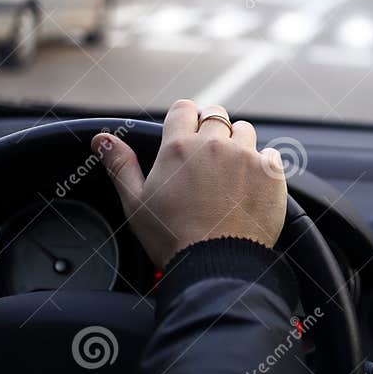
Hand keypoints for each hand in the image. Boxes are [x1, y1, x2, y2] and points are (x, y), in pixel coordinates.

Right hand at [91, 100, 286, 267]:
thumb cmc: (172, 237)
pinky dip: (262, 165)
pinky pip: (270, 154)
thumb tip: (102, 140)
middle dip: (211, 129)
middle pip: (216, 115)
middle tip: (206, 159)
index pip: (183, 108)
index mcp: (179, 147)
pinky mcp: (270, 172)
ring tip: (229, 174)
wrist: (216, 265)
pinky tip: (250, 187)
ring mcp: (245, 156)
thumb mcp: (136, 202)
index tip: (185, 136)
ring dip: (238, 144)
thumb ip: (120, 165)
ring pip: (245, 131)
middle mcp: (214, 144)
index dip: (184, 120)